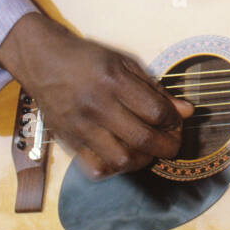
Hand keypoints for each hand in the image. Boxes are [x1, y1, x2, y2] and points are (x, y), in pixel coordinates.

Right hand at [0, 12, 192, 177]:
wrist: (42, 61)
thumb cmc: (87, 59)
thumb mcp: (125, 63)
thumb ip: (156, 89)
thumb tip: (186, 112)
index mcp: (113, 81)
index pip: (156, 112)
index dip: (174, 121)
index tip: (176, 120)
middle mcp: (97, 106)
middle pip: (143, 139)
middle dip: (168, 146)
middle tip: (172, 142)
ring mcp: (81, 127)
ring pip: (122, 160)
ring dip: (144, 160)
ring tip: (149, 150)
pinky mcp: (68, 142)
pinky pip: (96, 170)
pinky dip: (115, 170)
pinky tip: (123, 157)